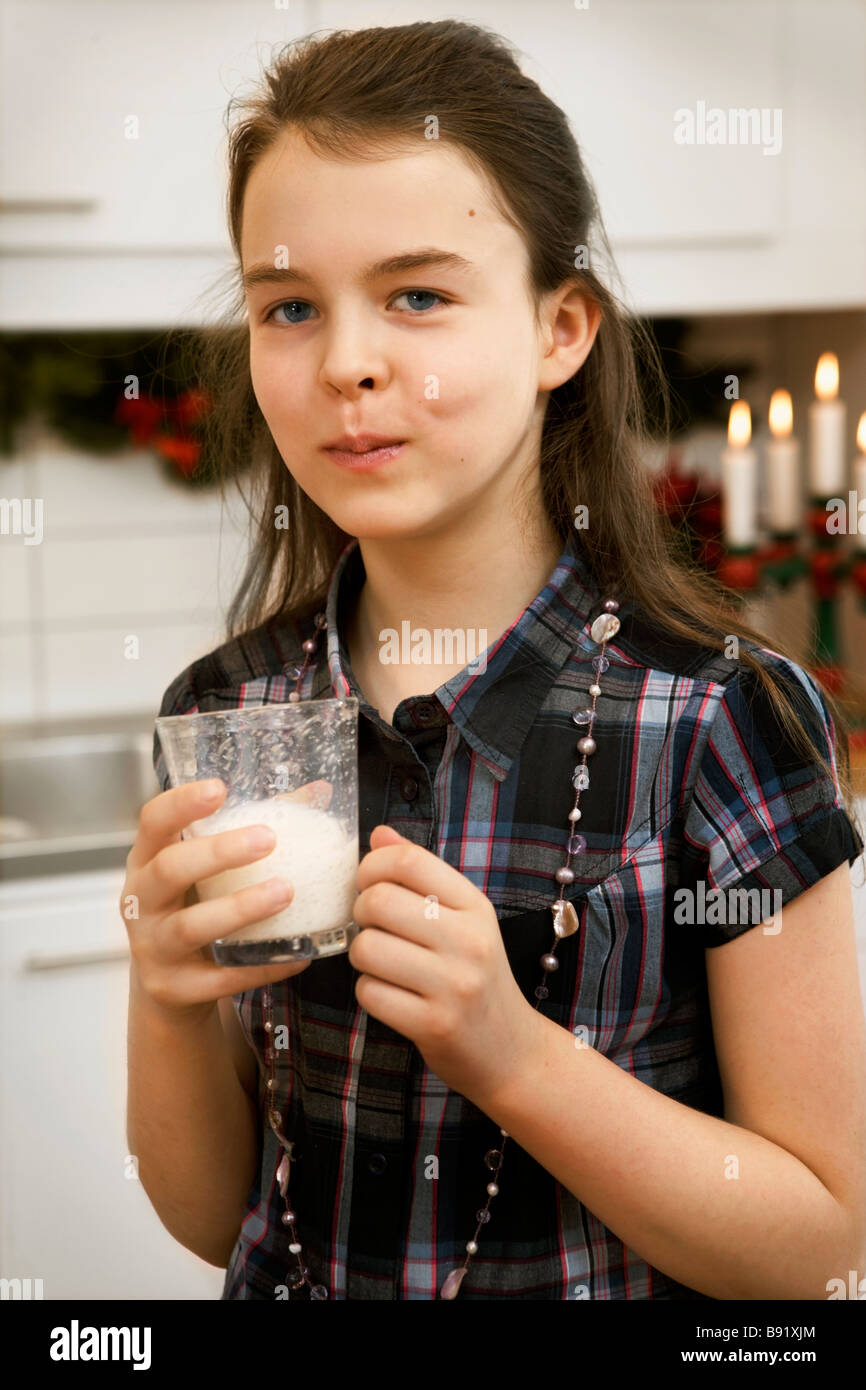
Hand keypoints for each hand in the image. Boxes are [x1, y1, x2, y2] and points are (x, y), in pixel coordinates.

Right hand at [122, 778, 312, 1023]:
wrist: (168, 986)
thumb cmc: (194, 907)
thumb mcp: (206, 870)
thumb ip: (253, 826)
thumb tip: (318, 791)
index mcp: (147, 861)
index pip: (152, 822)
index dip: (180, 803)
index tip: (218, 788)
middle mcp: (141, 903)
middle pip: (169, 870)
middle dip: (218, 853)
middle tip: (268, 839)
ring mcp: (153, 948)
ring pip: (191, 927)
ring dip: (240, 908)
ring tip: (285, 892)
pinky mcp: (173, 988)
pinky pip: (219, 979)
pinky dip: (261, 967)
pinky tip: (298, 954)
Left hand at [348, 825, 541, 1108]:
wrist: (511, 1050)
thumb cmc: (476, 977)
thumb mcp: (462, 920)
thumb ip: (420, 875)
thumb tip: (378, 834)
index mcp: (475, 906)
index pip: (408, 861)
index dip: (371, 866)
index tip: (368, 883)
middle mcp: (470, 940)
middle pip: (378, 901)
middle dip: (360, 913)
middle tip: (374, 928)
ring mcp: (454, 984)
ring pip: (367, 948)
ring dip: (362, 956)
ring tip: (384, 964)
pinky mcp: (434, 1024)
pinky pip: (369, 993)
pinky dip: (370, 992)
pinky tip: (391, 995)